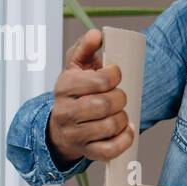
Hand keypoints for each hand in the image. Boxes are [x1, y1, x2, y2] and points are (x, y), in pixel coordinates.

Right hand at [46, 29, 133, 165]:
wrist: (60, 128)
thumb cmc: (74, 94)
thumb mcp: (75, 68)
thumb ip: (86, 48)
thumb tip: (97, 34)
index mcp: (64, 87)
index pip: (98, 81)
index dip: (114, 76)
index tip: (116, 74)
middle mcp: (66, 112)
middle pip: (104, 105)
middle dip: (120, 98)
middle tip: (120, 96)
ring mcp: (75, 134)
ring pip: (109, 126)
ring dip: (123, 117)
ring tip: (120, 112)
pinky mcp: (87, 151)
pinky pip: (110, 150)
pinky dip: (125, 139)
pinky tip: (127, 129)